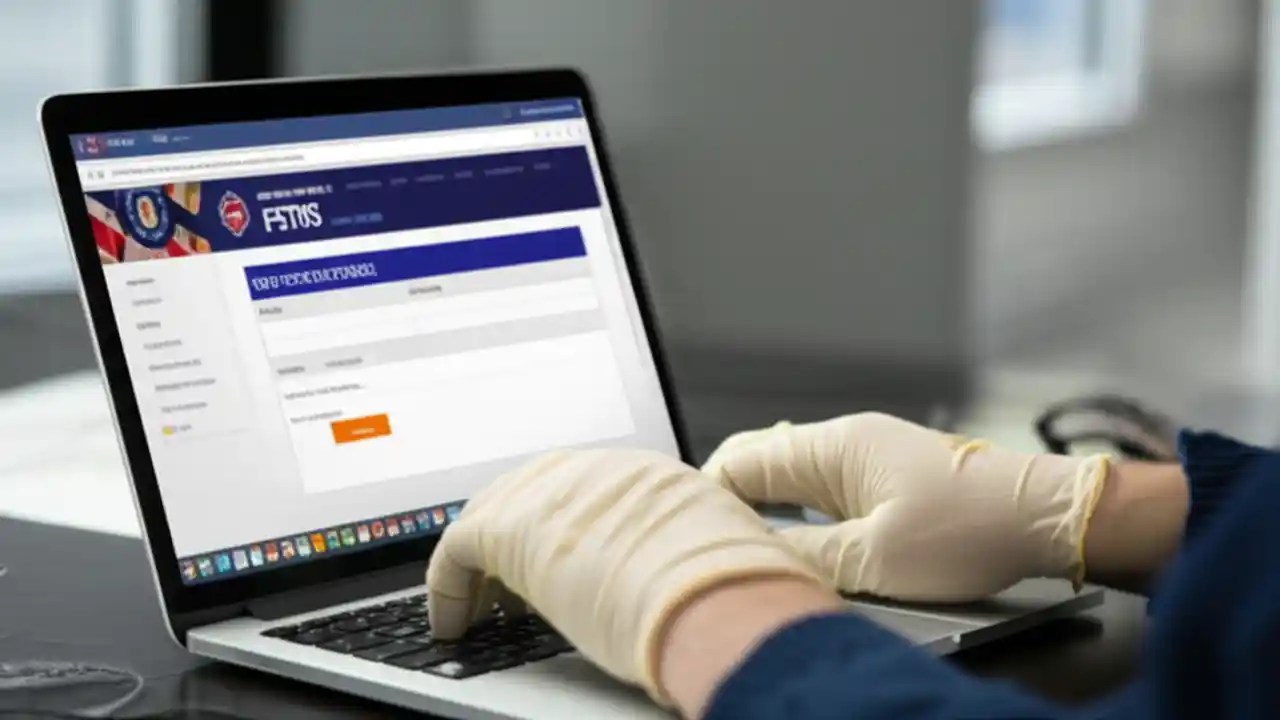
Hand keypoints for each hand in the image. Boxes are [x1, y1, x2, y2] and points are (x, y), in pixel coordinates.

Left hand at [426, 449, 819, 704]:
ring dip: (483, 565)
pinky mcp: (507, 525)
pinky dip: (450, 589)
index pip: (588, 492)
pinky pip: (458, 551)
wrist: (715, 597)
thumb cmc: (731, 593)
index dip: (564, 531)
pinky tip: (454, 624)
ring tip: (477, 610)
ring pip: (493, 515)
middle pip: (533, 492)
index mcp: (650, 474)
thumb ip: (693, 558)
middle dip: (516, 537)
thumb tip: (696, 589)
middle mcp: (596, 470)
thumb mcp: (716, 560)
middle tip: (506, 588)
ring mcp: (550, 490)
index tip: (555, 564)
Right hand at [703, 413, 1110, 601]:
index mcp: (835, 447)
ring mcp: (865, 460)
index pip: (741, 459)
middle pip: (760, 463)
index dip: (710, 496)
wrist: (1046, 518)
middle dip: (730, 501)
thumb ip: (807, 555)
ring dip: (765, 510)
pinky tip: (794, 544)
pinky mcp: (884, 481)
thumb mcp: (877, 556)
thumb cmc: (973, 526)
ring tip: (746, 548)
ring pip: (789, 478)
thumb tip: (759, 556)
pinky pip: (820, 491)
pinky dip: (797, 515)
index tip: (694, 532)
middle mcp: (845, 443)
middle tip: (709, 543)